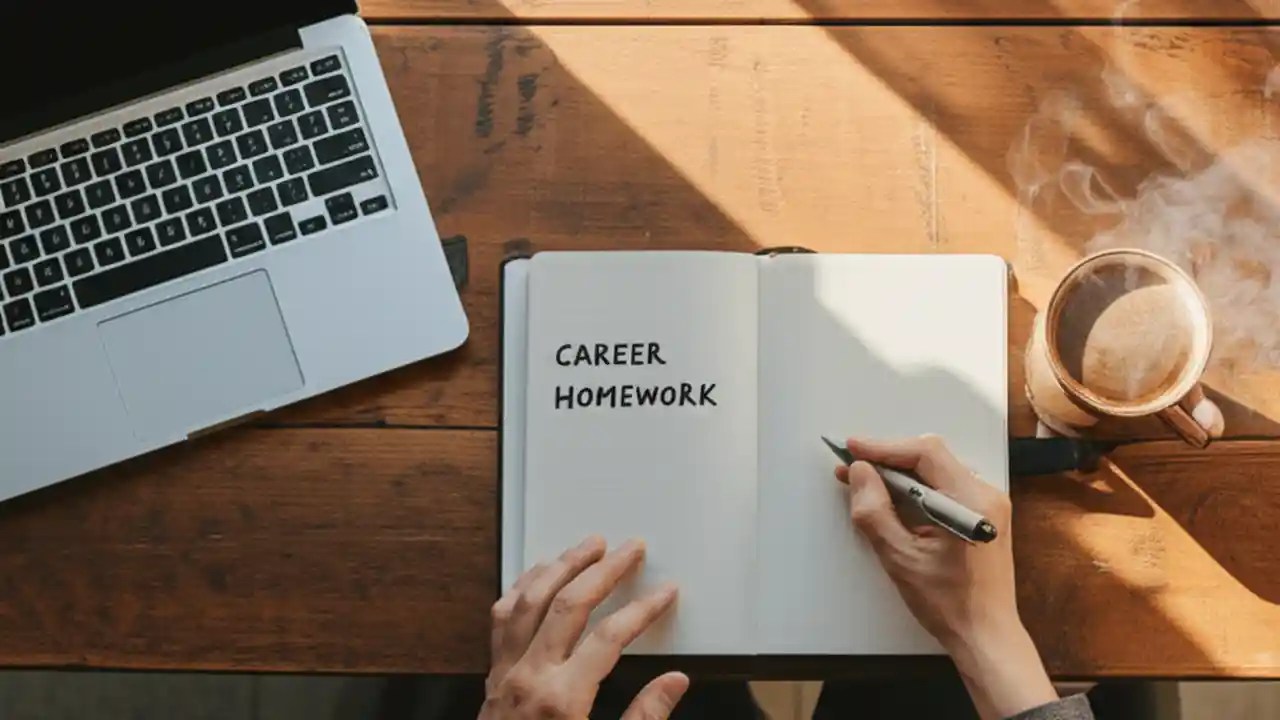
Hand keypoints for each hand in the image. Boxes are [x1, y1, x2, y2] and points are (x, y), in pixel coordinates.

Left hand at [480, 535, 687, 719]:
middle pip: (568, 604)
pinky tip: (539, 574)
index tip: (666, 592)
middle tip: (632, 547)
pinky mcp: (493, 676)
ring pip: (530, 601)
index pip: (609, 637)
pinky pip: (502, 617)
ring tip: (588, 544)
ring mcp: (506, 673)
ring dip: (561, 566)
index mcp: (562, 700)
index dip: (641, 610)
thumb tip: (675, 681)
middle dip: (604, 570)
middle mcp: (530, 677)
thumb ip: (643, 719)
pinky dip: (522, 588)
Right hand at [835, 435, 1057, 719]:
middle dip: (888, 458)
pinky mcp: (984, 514)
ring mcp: (989, 504)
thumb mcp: (900, 558)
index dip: (883, 447)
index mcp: (972, 502)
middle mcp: (986, 495)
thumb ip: (875, 511)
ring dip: (900, 472)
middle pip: (931, 457)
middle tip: (853, 466)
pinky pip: (945, 485)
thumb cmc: (949, 604)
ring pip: (937, 469)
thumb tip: (859, 473)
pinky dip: (916, 486)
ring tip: (866, 481)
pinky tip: (892, 497)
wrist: (986, 635)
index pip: (924, 454)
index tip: (851, 448)